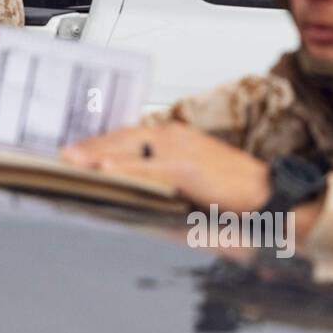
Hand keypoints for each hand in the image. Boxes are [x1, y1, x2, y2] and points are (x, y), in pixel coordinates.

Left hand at [61, 122, 270, 212]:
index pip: (129, 135)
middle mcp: (175, 136)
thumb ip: (158, 182)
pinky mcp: (187, 168)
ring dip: (99, 154)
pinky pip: (148, 167)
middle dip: (92, 146)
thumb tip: (125, 190)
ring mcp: (181, 149)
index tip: (76, 151)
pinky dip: (124, 168)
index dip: (101, 143)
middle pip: (124, 137)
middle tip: (63, 155)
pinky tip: (104, 171)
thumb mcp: (188, 183)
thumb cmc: (231, 193)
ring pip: (130, 149)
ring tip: (73, 161)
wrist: (268, 197)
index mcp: (175, 137)